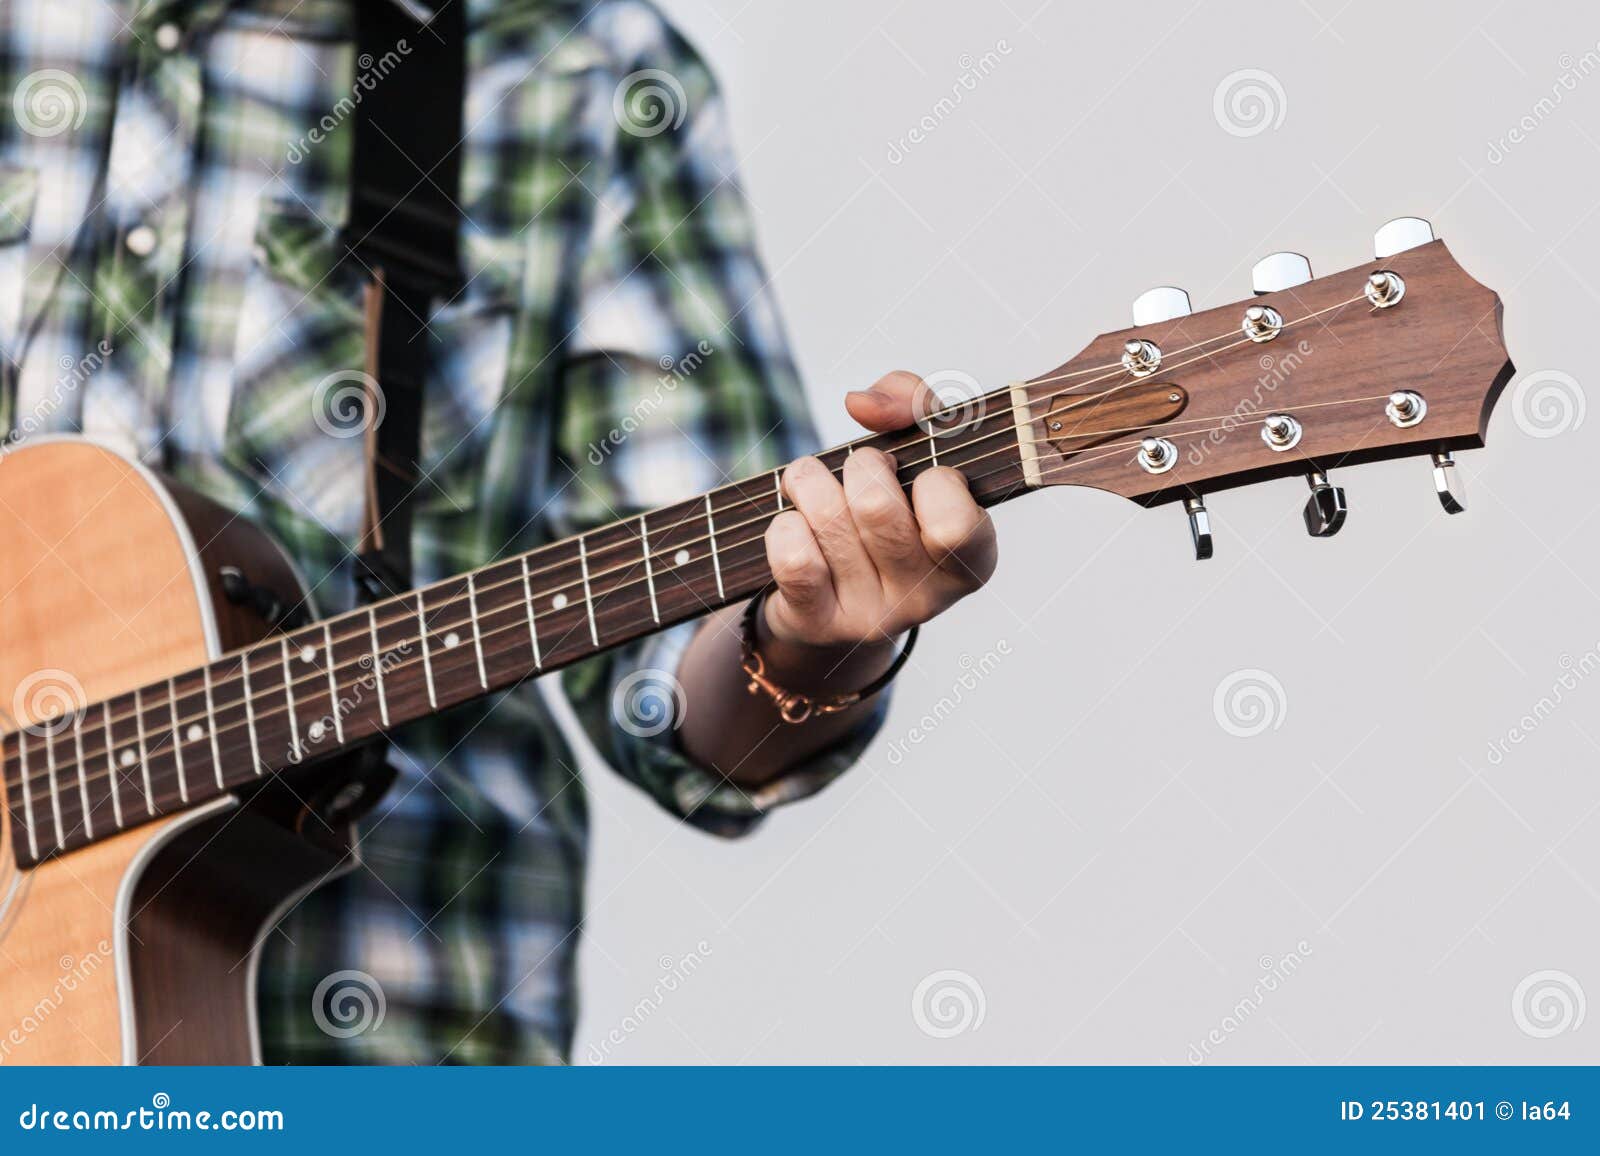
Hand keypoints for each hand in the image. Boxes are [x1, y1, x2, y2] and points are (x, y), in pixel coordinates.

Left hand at [763, 370, 998, 647]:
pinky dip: (784, 524)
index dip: (933, 480)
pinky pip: (792, 557)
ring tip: (813, 484)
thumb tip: (862, 404)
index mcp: (972, 558)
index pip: (955, 522)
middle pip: (876, 508)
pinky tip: (794, 523)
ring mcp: (873, 617)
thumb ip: (912, 402)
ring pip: (827, 521)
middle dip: (859, 465)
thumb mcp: (918, 449)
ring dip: (810, 482)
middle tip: (860, 469)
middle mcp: (928, 598)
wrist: (834, 596)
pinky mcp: (820, 624)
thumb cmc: (888, 508)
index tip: (924, 474)